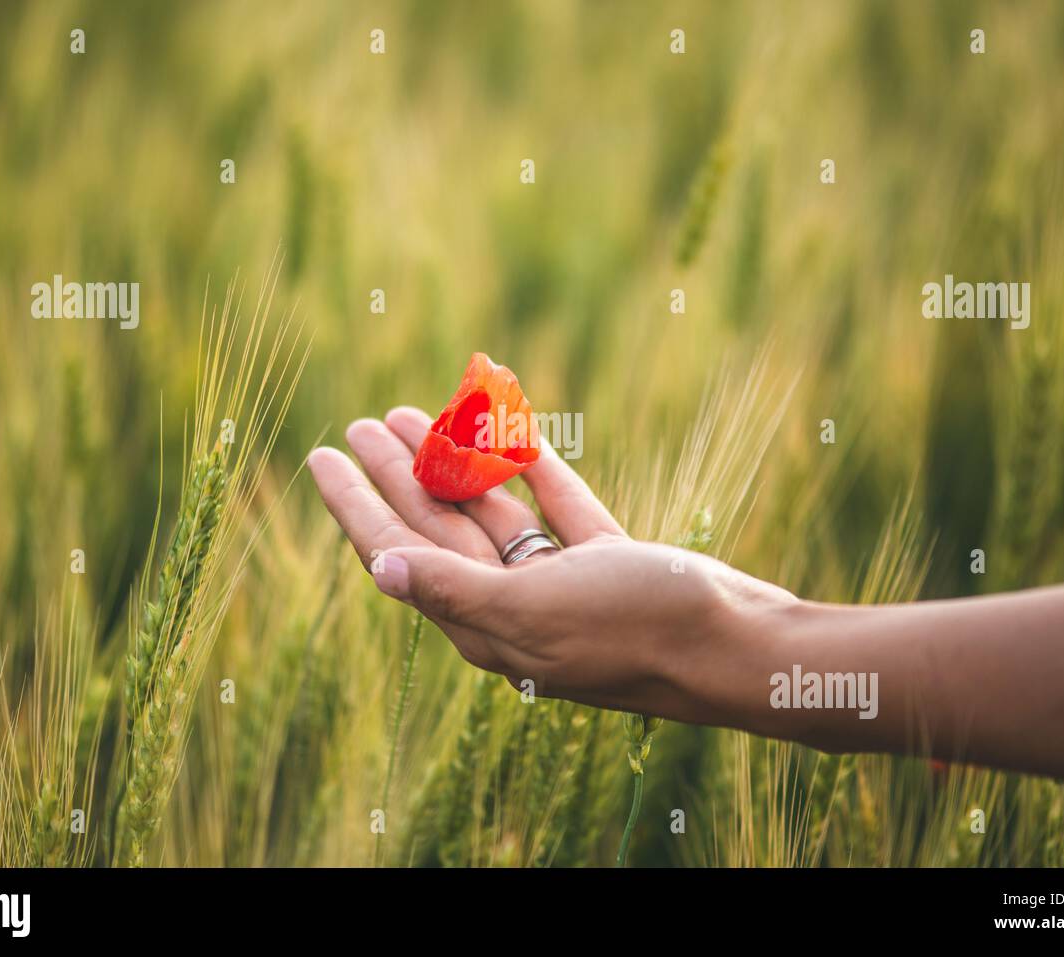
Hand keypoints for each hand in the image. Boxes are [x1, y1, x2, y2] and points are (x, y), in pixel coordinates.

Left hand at [306, 406, 799, 725]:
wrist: (742, 647)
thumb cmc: (638, 629)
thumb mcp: (536, 611)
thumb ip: (454, 588)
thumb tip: (378, 567)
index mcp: (485, 625)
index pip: (398, 555)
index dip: (354, 505)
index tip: (321, 454)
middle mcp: (515, 606)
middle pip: (437, 528)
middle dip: (397, 474)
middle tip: (362, 421)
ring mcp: (563, 585)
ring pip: (493, 514)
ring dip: (456, 464)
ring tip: (416, 414)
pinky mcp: (609, 563)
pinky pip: (557, 508)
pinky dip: (532, 471)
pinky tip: (511, 435)